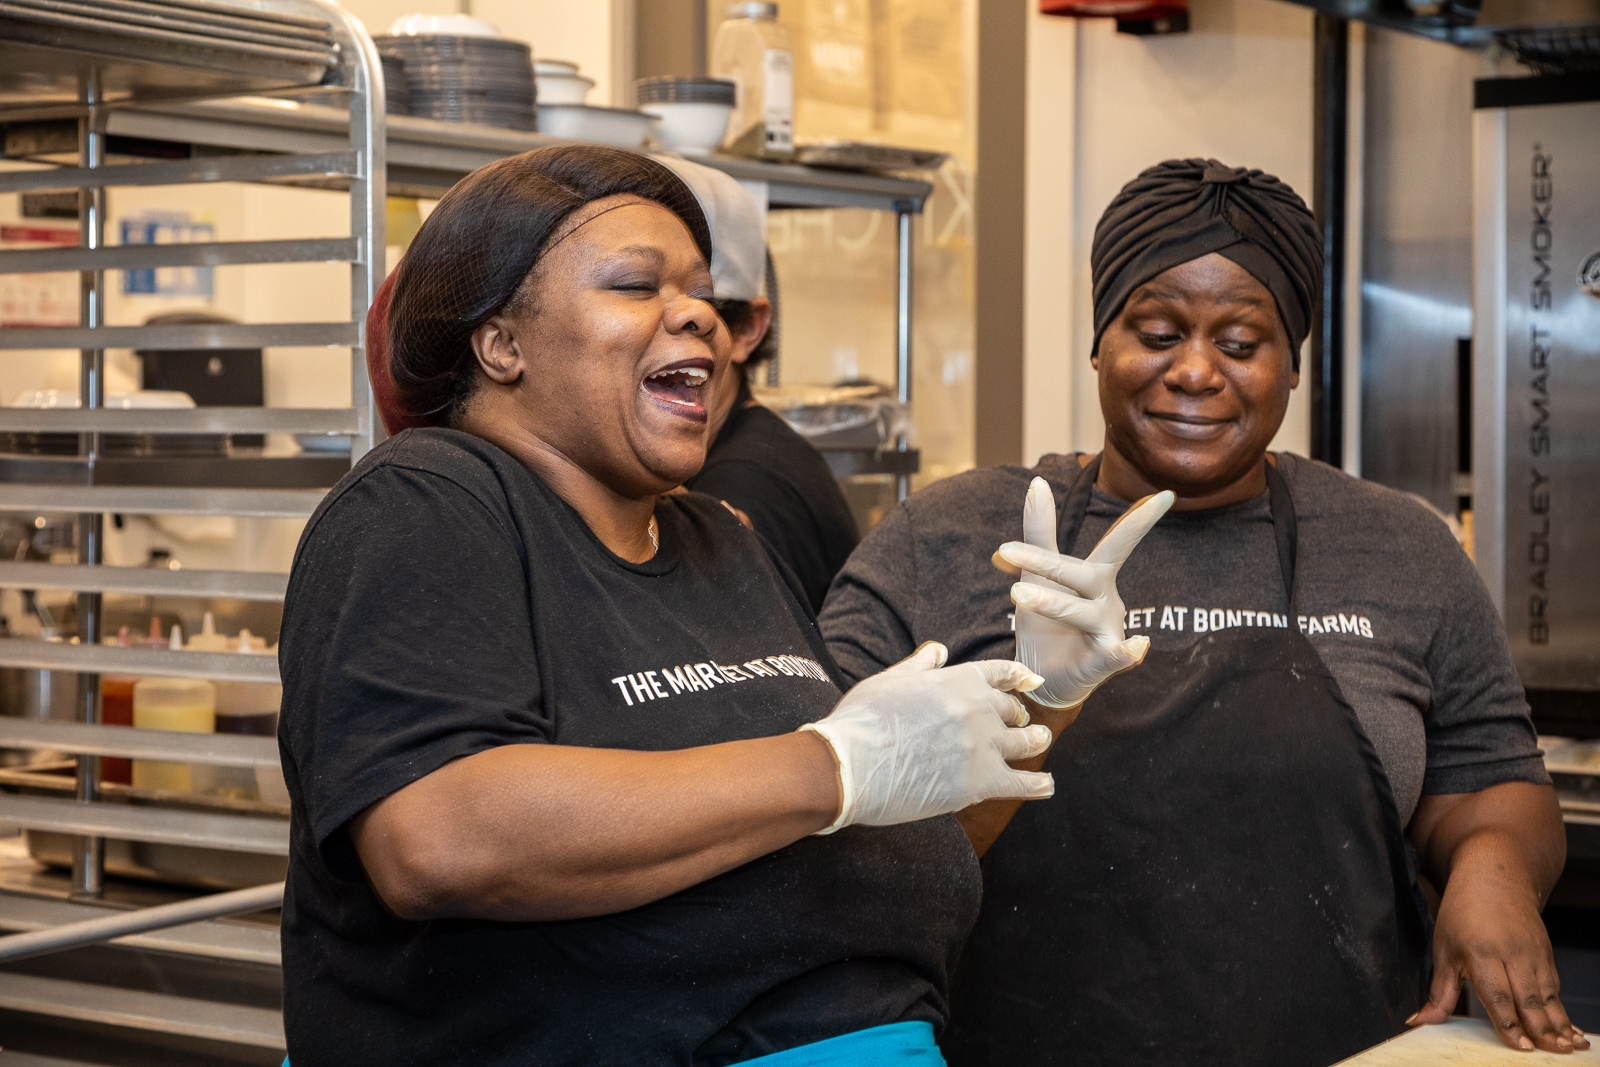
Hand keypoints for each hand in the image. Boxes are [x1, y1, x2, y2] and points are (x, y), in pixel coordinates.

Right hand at [800, 642, 1054, 833]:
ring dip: (1036, 741)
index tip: (1031, 681)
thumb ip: (920, 666)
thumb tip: (939, 648)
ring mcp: (984, 745)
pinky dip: (1039, 785)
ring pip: (1028, 742)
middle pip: (1014, 709)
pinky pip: (1024, 783)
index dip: (1019, 677)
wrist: (849, 765)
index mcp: (957, 680)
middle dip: (1018, 716)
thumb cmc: (861, 722)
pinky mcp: (983, 782)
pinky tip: (1045, 786)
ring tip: (1038, 744)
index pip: (1000, 673)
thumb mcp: (889, 681)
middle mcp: (977, 708)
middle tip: (1020, 724)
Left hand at [993, 477, 1173, 708]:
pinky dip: (1125, 652)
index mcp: (1096, 578)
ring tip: (1016, 592)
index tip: (1167, 496)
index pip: (1117, 544)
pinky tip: (1132, 646)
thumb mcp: (1037, 574)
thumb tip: (1038, 481)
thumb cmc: (1046, 622)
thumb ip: (1041, 531)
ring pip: (1083, 612)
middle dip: (1048, 563)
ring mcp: (1108, 632)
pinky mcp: (1103, 664)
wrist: (1043, 677)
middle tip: (1006, 550)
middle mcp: (1107, 601)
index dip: (1140, 521)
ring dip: (1051, 602)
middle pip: (1086, 574)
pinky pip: (1115, 656)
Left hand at [1410, 874, 1589, 1052]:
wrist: (1494, 878)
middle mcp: (1512, 954)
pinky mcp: (1546, 953)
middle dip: (1542, 1029)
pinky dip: (1563, 1009)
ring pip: (1548, 995)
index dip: (1510, 1024)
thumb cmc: (1462, 914)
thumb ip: (1439, 991)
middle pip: (1529, 999)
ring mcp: (1533, 953)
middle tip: (1552, 1053)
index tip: (1521, 1047)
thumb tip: (1420, 1021)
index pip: (1498, 995)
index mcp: (1481, 953)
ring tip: (1569, 1047)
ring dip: (1560, 1023)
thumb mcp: (1443, 949)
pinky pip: (1555, 986)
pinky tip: (1571, 1029)